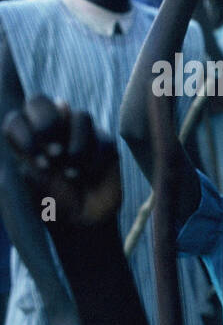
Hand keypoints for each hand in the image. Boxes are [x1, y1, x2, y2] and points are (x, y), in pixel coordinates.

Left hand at [2, 95, 121, 231]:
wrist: (83, 222)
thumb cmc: (51, 204)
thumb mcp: (30, 183)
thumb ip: (28, 154)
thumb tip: (43, 128)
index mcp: (26, 138)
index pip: (17, 118)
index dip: (25, 132)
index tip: (37, 160)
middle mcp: (51, 130)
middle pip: (42, 102)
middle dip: (47, 122)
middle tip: (54, 152)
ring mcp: (79, 133)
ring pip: (80, 116)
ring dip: (77, 146)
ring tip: (72, 173)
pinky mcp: (104, 143)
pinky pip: (103, 138)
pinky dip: (95, 158)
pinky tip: (89, 174)